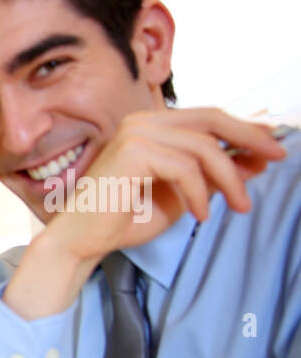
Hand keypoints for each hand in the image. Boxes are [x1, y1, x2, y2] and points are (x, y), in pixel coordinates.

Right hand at [4, 110, 285, 320]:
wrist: (81, 240)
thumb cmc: (122, 219)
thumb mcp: (181, 195)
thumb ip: (213, 175)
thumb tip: (256, 159)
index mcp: (150, 126)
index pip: (207, 117)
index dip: (244, 129)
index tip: (272, 147)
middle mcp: (141, 122)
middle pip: (211, 119)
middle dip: (248, 138)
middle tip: (276, 159)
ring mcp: (134, 134)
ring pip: (202, 147)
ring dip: (228, 179)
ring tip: (236, 206)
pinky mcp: (132, 153)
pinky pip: (185, 168)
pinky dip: (200, 193)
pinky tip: (200, 214)